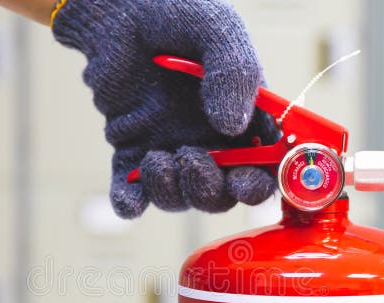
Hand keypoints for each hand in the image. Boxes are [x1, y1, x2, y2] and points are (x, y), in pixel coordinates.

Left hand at [52, 0, 280, 217]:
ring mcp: (171, 149)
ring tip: (157, 158)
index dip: (262, 183)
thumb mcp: (217, 31)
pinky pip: (133, 193)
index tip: (247, 181)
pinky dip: (131, 203)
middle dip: (211, 191)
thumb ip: (234, 73)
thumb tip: (230, 127)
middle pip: (222, 194)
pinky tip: (129, 196)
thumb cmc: (176, 15)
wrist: (118, 12)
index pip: (265, 165)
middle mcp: (211, 141)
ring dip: (172, 192)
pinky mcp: (131, 151)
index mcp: (244, 117)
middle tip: (193, 161)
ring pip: (180, 198)